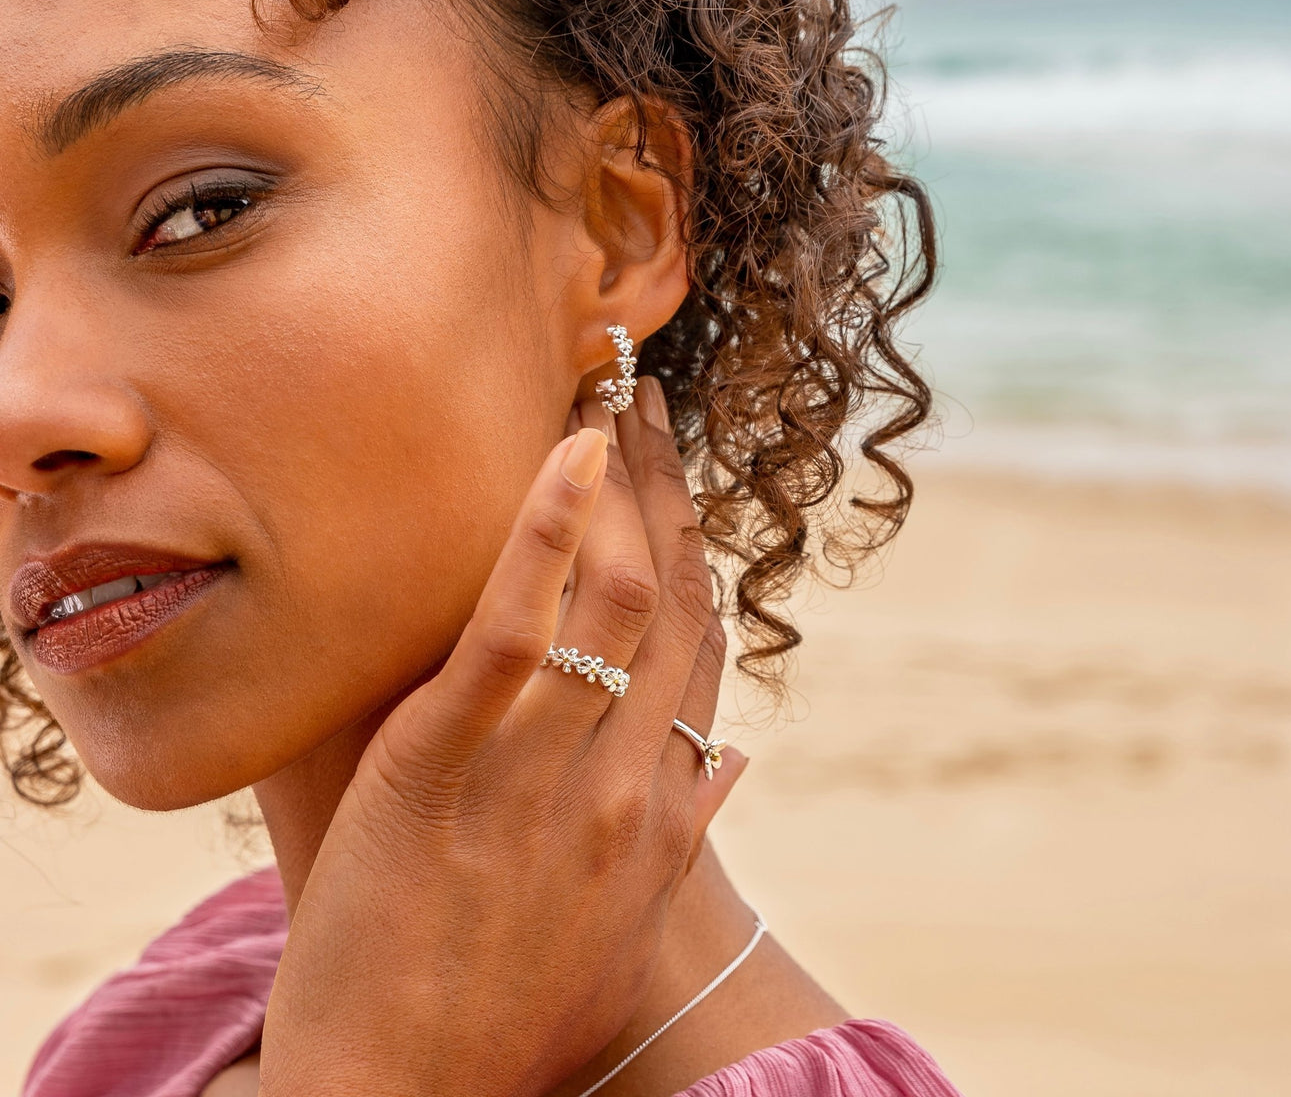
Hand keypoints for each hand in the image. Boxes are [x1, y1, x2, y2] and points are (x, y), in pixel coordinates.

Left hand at [257, 378, 744, 1095]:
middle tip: (647, 392)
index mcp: (661, 806)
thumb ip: (687, 833)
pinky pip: (512, 626)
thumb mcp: (622, 927)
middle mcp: (625, 775)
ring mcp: (544, 765)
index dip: (695, 545)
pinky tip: (562, 450)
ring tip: (608, 385)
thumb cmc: (515, 1013)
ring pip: (610, 594)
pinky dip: (543, 531)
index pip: (701, 643)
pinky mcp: (448, 760)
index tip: (678, 476)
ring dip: (617, 477)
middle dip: (663, 482)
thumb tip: (735, 758)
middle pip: (666, 595)